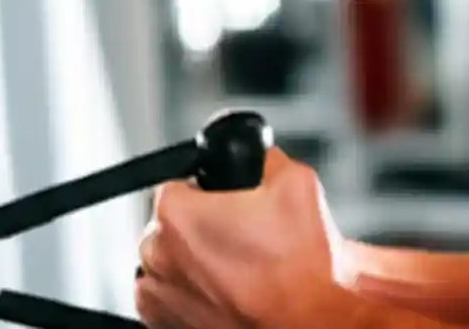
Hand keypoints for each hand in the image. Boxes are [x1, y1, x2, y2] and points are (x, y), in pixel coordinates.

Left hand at [136, 149, 341, 327]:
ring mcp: (158, 296)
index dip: (209, 191)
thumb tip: (260, 156)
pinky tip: (229, 291)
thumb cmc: (301, 266)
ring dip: (195, 261)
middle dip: (201, 227)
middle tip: (242, 237)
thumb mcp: (298, 181)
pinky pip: (170, 297)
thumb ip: (267, 157)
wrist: (311, 322)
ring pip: (170, 262)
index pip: (178, 184)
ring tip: (240, 268)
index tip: (229, 204)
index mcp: (178, 214)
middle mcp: (158, 255)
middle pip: (170, 225)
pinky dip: (193, 293)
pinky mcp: (163, 325)